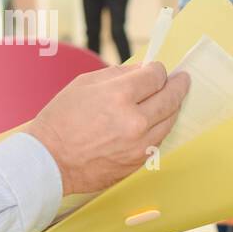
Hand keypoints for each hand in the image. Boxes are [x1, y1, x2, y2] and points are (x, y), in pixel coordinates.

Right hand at [24, 63, 190, 195]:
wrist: (49, 161)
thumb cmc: (60, 121)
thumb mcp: (84, 84)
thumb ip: (117, 74)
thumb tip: (141, 71)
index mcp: (119, 96)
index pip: (155, 76)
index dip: (158, 70)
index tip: (157, 70)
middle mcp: (134, 120)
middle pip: (171, 97)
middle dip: (178, 85)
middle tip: (183, 80)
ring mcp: (139, 144)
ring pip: (170, 120)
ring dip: (173, 107)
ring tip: (172, 99)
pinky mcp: (138, 161)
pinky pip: (159, 139)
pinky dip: (160, 127)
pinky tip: (156, 120)